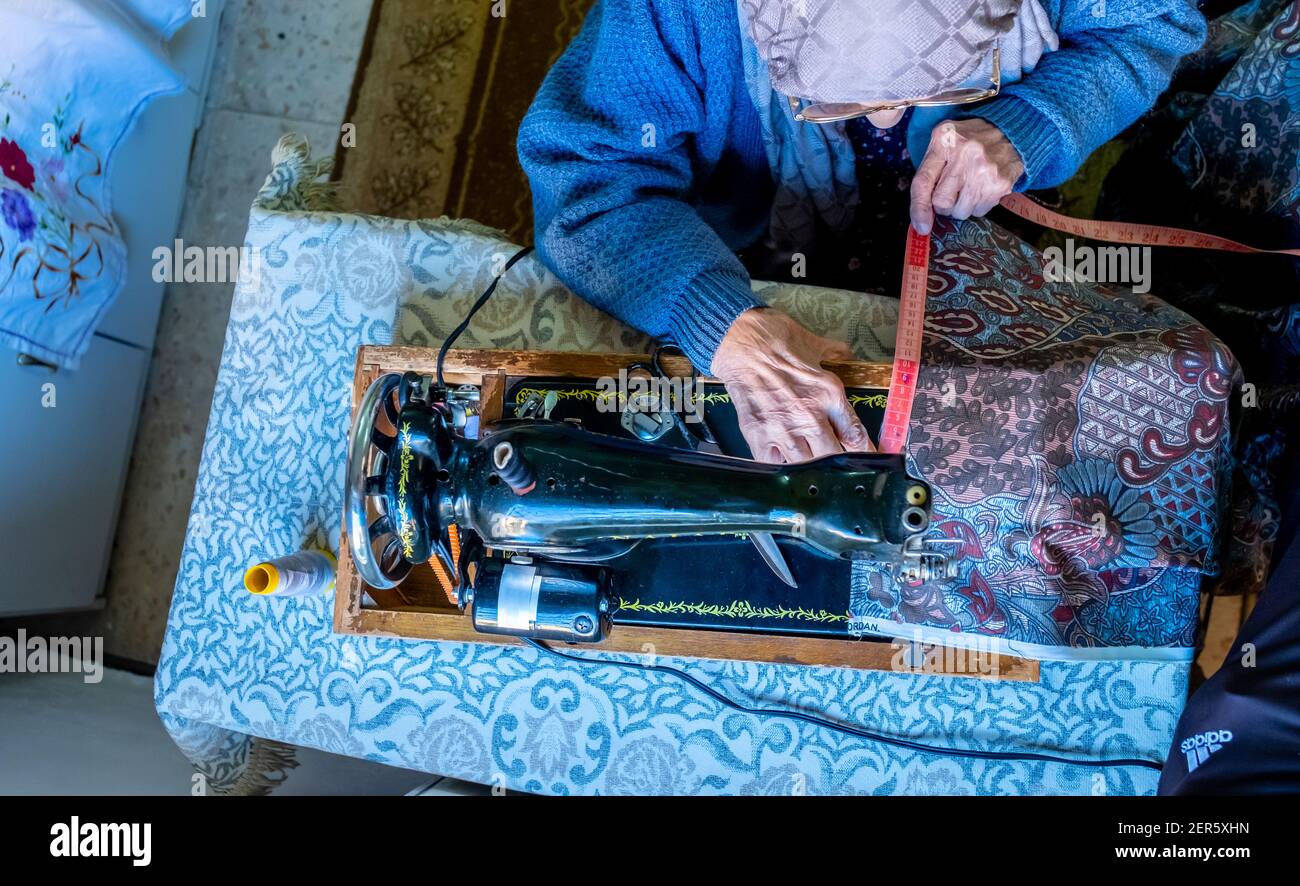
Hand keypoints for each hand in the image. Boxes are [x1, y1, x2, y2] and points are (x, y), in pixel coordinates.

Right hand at [711, 308, 873, 463]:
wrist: (737, 341)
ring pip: (806, 466)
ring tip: (809, 462)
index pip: (855, 435)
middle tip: (834, 459)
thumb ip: (834, 353)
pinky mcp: (758, 436)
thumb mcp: (813, 343)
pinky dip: (780, 465)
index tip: (866, 460)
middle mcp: (809, 417)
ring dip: (809, 466)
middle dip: (836, 460)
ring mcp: (782, 429)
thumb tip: (846, 354)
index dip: (864, 453)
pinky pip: (774, 465)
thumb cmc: (774, 337)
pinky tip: (783, 459)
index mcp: (829, 395)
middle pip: (833, 456)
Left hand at [910, 119, 1022, 234]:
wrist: (1011, 132)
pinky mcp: (1000, 184)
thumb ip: (929, 170)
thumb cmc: (971, 141)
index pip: (923, 181)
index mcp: (944, 141)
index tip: (921, 226)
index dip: (918, 208)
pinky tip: (982, 187)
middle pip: (941, 202)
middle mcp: (964, 155)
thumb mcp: (944, 142)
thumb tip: (921, 214)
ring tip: (970, 186)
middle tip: (952, 191)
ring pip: (961, 212)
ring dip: (961, 206)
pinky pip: (979, 211)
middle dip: (943, 204)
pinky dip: (978, 205)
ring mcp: (984, 171)